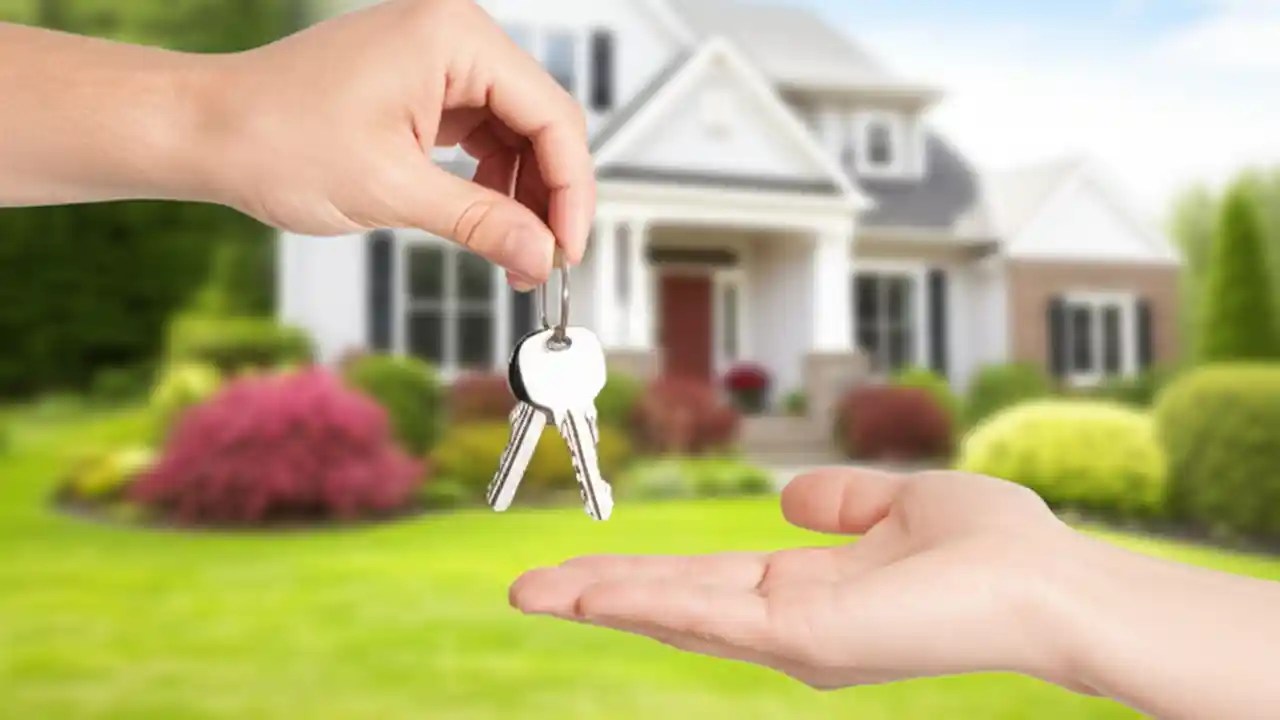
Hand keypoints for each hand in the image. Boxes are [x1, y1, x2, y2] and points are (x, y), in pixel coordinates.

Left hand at [209, 0, 593, 287]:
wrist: (205, 132)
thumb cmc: (272, 137)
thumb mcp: (392, 191)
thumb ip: (481, 223)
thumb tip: (540, 255)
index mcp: (452, 36)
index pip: (552, 116)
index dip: (571, 191)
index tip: (566, 250)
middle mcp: (452, 34)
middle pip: (541, 121)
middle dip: (549, 196)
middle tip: (546, 259)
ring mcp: (437, 56)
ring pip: (516, 131)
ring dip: (522, 193)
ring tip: (515, 251)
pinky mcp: (422, 83)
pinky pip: (481, 132)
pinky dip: (491, 179)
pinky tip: (489, 219)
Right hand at [510, 469, 1084, 689]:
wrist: (1048, 581)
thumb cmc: (994, 546)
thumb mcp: (900, 504)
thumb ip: (844, 502)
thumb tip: (791, 498)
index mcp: (807, 589)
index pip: (705, 580)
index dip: (641, 574)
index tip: (584, 569)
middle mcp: (789, 621)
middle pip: (674, 604)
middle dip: (598, 596)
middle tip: (525, 588)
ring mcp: (793, 637)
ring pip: (677, 614)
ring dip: (603, 601)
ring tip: (535, 591)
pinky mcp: (806, 640)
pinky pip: (711, 619)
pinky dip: (647, 604)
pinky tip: (595, 595)